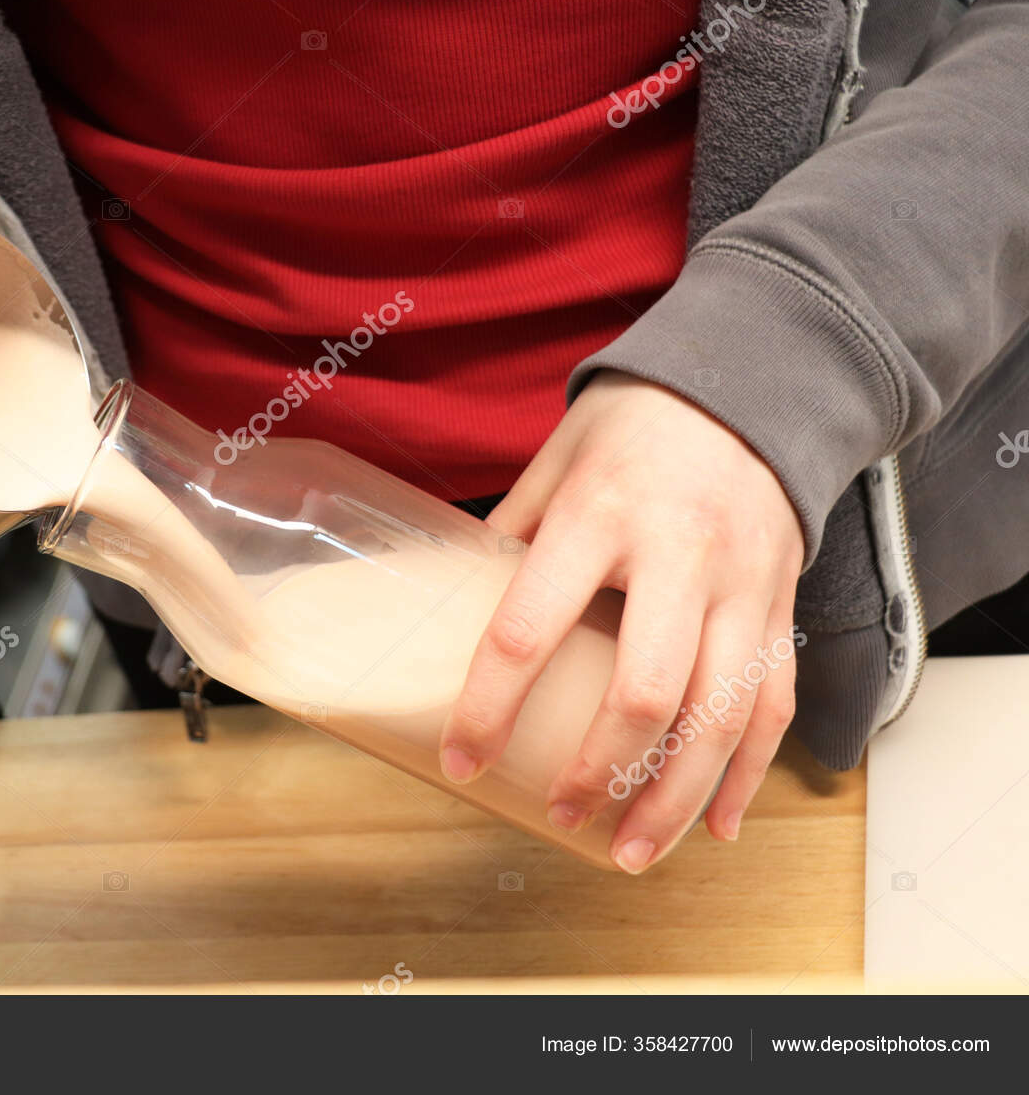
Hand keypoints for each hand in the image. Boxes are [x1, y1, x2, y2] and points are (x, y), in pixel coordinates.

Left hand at [440, 371, 805, 871]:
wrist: (753, 382)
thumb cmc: (636, 424)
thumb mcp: (556, 460)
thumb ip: (513, 533)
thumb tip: (451, 599)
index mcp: (598, 516)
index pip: (528, 628)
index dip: (488, 706)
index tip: (463, 760)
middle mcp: (678, 556)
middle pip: (645, 691)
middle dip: (600, 771)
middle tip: (562, 817)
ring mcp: (742, 585)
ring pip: (721, 716)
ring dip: (675, 798)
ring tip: (633, 852)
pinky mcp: (782, 604)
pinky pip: (773, 703)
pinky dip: (747, 772)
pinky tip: (715, 822)